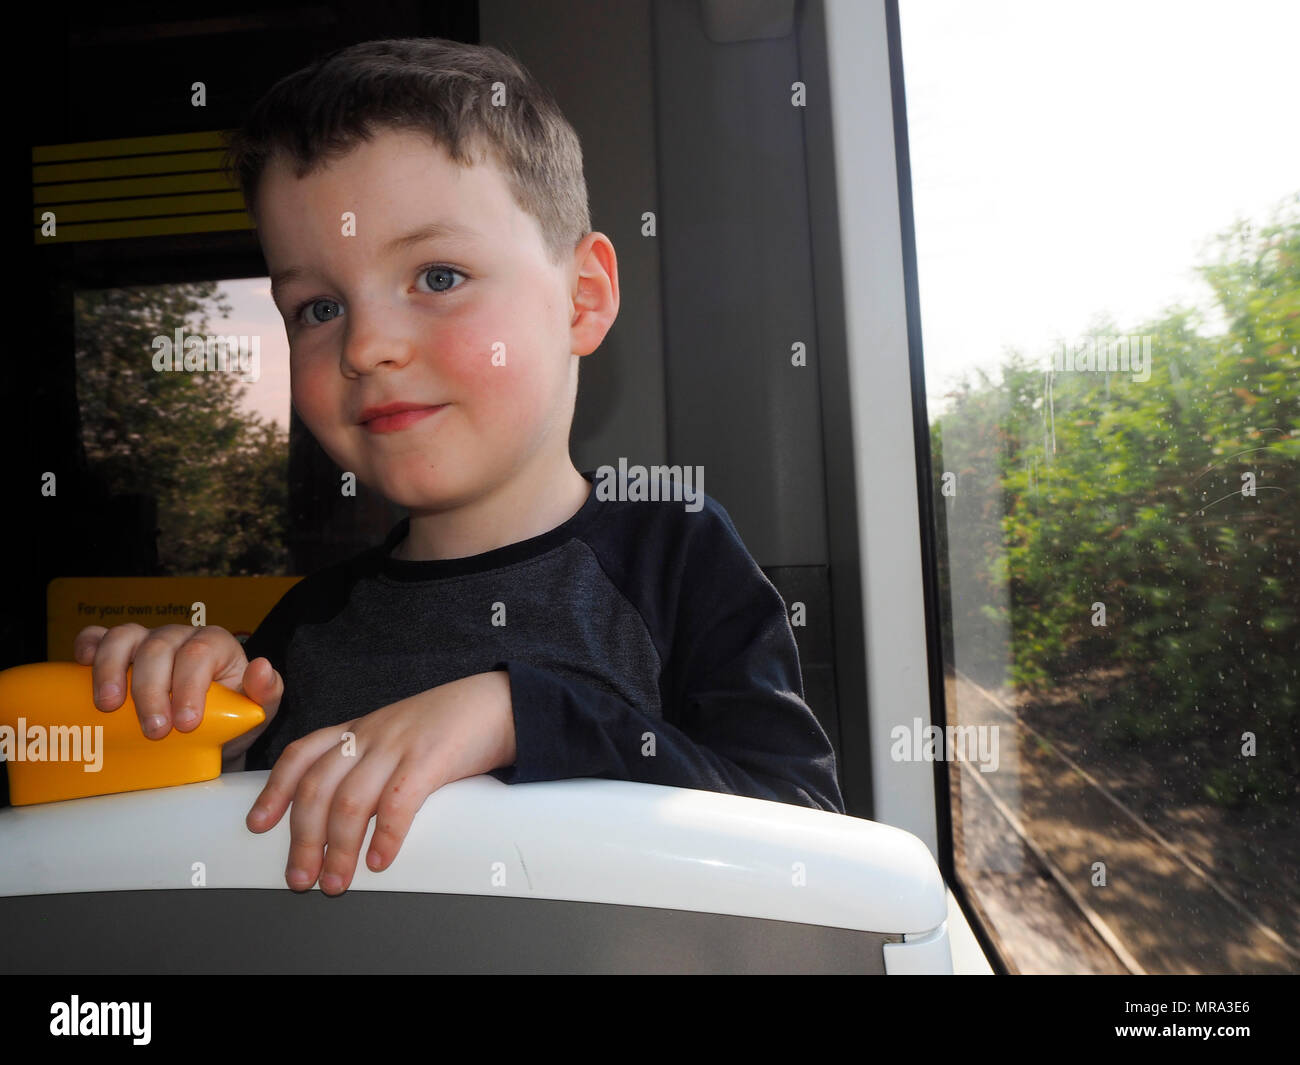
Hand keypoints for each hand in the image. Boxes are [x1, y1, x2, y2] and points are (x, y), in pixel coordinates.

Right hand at [72, 623, 281, 759]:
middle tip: (153, 731)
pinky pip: (96, 637)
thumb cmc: (232, 718)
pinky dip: (87, 647)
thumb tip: (262, 668)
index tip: (186, 723)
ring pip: (124, 637)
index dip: (190, 685)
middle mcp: (179, 637)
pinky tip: (81, 669)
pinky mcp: (117, 653)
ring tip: (109, 707)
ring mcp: (146, 641)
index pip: (200, 653)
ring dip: (112, 670)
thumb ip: (267, 692)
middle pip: (159, 648)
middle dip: (152, 691)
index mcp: (216, 645)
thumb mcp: (258, 712)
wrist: (205, 734)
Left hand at [245, 670, 515, 894]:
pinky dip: (385, 836)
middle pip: (317, 787)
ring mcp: (398, 745)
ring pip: (350, 801)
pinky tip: (380, 860)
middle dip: (302, 839)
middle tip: (300, 877)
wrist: (497, 702)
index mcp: (358, 730)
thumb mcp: (396, 735)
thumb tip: (341, 816)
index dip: (274, 790)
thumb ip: (368, 764)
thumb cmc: (449, 725)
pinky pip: (398, 801)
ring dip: (337, 849)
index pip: (301, 755)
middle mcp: (370, 735)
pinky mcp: (430, 758)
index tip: (258, 824)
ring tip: (336, 881)